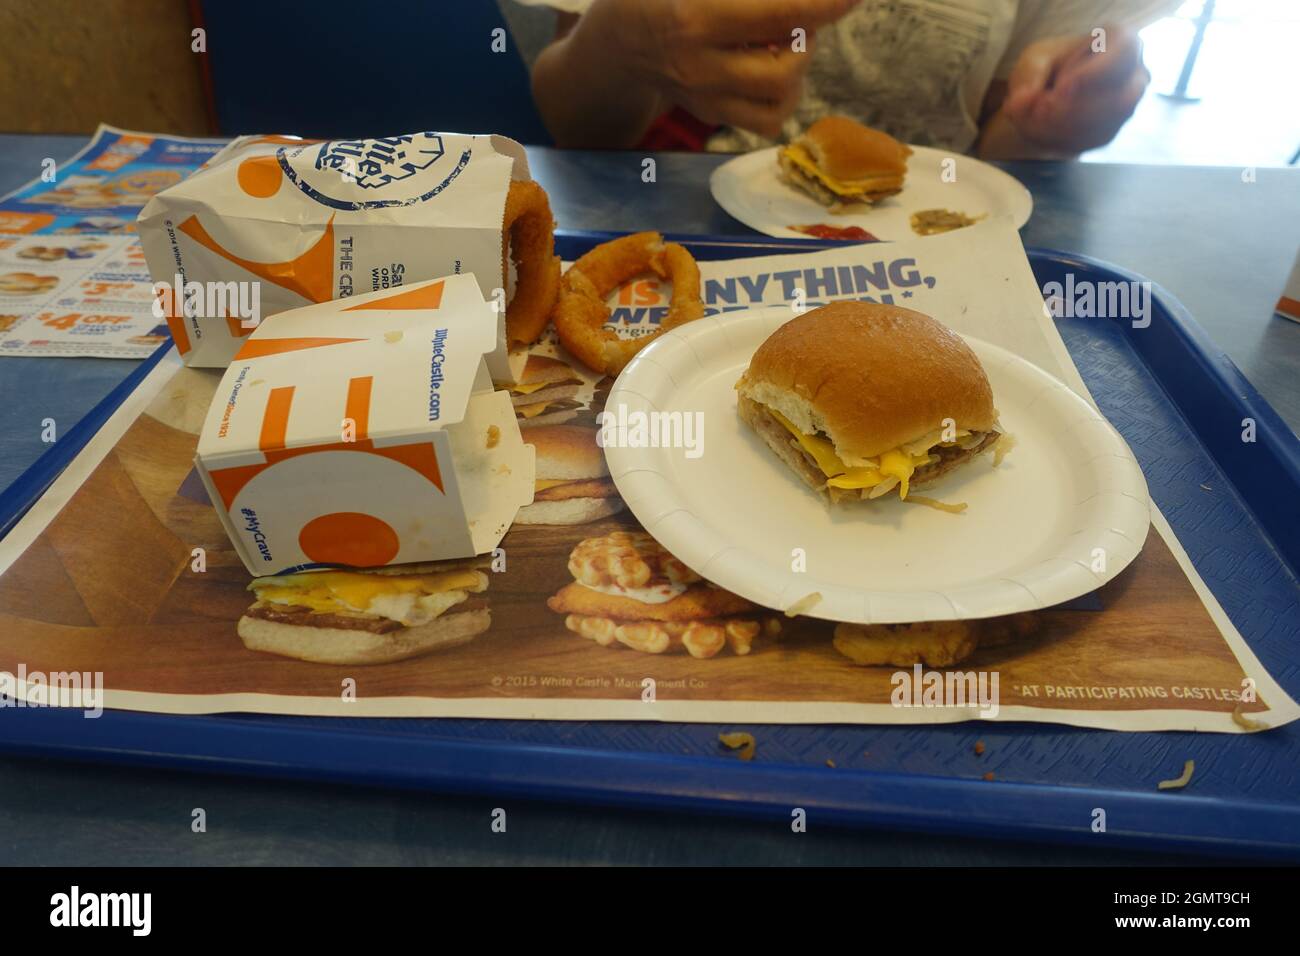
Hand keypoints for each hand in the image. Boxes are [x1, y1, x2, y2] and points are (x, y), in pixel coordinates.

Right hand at [570, 0, 858, 138]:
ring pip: (779, 102)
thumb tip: (798, 0)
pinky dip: (783, 97)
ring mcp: (706, 98)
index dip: (822, 4)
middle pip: (784, 69)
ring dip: (798, 70)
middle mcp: (701, 68)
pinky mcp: (711, 114)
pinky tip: (775, 68)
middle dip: (808, 38)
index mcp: (694, 21)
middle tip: (801, 17)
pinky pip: (765, 121)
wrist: (617, 39)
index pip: (776, 14)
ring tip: (788, 41)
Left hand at [998, 25, 1149, 154]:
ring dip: (1063, 127)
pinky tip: (1039, 129)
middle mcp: (1134, 77)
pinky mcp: (1109, 133)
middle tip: (1040, 110)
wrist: (1045, 91)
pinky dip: (1059, 139)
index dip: (1094, 72)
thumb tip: (1023, 103)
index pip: (1125, 52)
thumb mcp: (1034, 59)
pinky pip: (1089, 142)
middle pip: (1121, 99)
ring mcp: (1125, 108)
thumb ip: (1030, 76)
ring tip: (1033, 117)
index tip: (1061, 88)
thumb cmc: (1048, 64)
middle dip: (1076, 110)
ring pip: (1104, 125)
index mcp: (1122, 43)